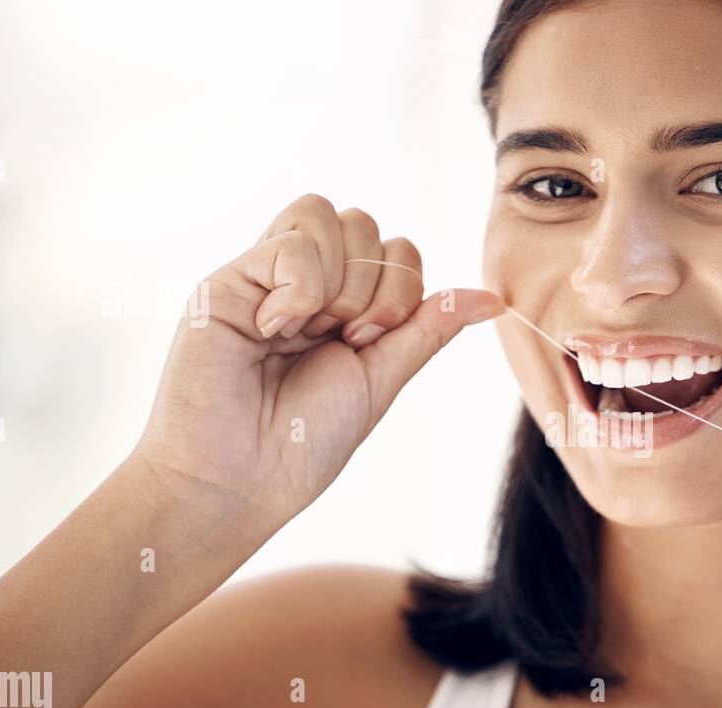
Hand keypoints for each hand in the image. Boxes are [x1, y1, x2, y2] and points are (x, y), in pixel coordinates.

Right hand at [133, 194, 503, 536]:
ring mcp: (265, 276)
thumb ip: (428, 329)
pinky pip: (290, 239)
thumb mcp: (382, 379)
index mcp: (344, 305)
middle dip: (374, 289)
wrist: (241, 478)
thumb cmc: (304, 442)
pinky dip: (301, 285)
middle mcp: (305, 282)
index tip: (367, 345)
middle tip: (343, 341)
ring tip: (307, 332)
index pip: (398, 250)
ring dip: (338, 282)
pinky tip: (273, 327)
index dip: (401, 291)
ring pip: (328, 214)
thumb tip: (493, 298)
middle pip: (366, 224)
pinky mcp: (228, 279)